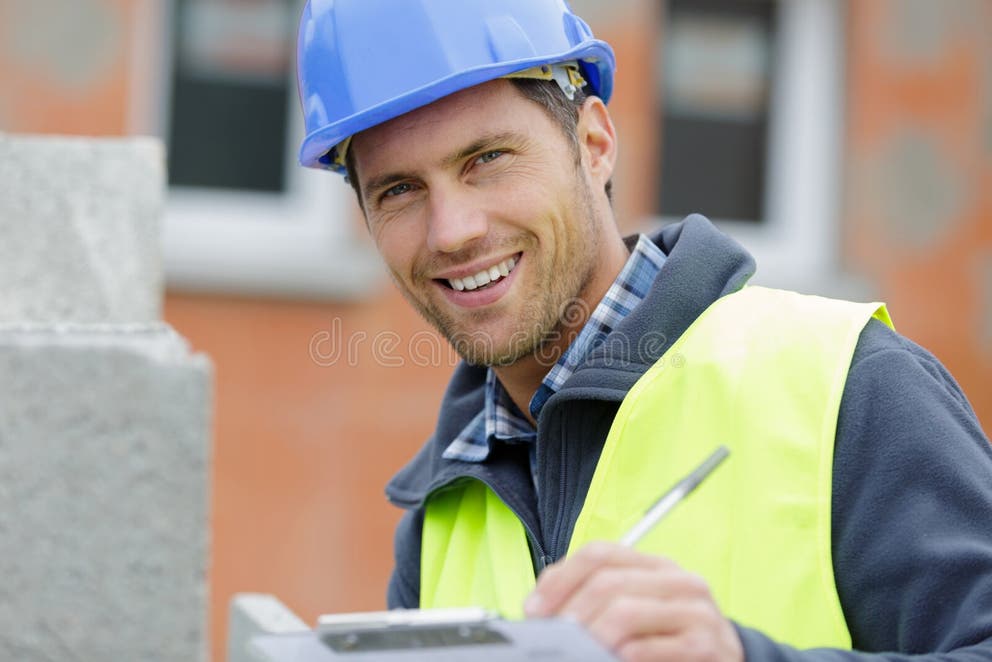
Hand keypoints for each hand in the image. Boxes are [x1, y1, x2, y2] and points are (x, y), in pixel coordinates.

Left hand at [523, 542, 743, 661]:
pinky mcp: (707, 645)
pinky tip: (614, 660)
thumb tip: (540, 608)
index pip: (599, 554)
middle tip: (553, 639)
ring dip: (592, 636)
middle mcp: (676, 580)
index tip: (534, 610)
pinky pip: (655, 647)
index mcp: (653, 565)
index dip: (559, 580)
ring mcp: (696, 610)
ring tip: (578, 652)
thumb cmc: (667, 639)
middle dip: (570, 613)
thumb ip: (592, 600)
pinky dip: (627, 655)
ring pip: (627, 610)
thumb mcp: (633, 611)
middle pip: (609, 581)